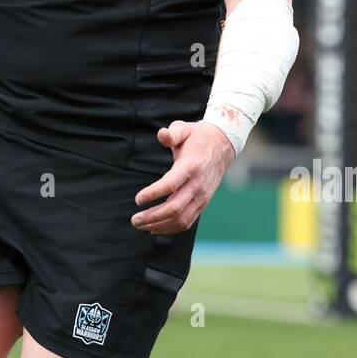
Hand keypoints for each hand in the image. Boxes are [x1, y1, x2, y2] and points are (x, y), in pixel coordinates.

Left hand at [131, 120, 234, 234]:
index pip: (171, 184)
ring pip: (181, 219)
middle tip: (134, 219)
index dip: (153, 193)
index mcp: (191, 166)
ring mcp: (202, 197)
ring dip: (159, 225)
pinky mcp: (203, 203)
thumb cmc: (197, 137)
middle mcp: (198, 185)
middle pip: (174, 208)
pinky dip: (171, 229)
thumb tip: (161, 134)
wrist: (222, 145)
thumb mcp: (184, 128)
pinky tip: (155, 228)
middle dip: (152, 216)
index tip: (137, 199)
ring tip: (141, 225)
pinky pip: (187, 222)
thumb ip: (172, 133)